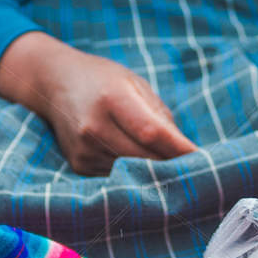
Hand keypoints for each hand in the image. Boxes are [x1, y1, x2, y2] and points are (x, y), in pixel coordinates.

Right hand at [0, 32, 197, 176]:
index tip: (204, 160)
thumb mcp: (135, 84)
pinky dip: (133, 177)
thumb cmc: (103, 80)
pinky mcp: (79, 166)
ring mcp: (84, 150)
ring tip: (174, 175)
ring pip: (131, 174)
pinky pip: (116, 178)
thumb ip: (160, 117)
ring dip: (155, 177)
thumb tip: (187, 153)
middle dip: (173, 168)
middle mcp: (94, 126)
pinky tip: (143, 170)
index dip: (180, 151)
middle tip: (198, 175)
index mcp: (112, 98)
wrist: (53, 83)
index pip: (152, 133)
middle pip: (144, 159)